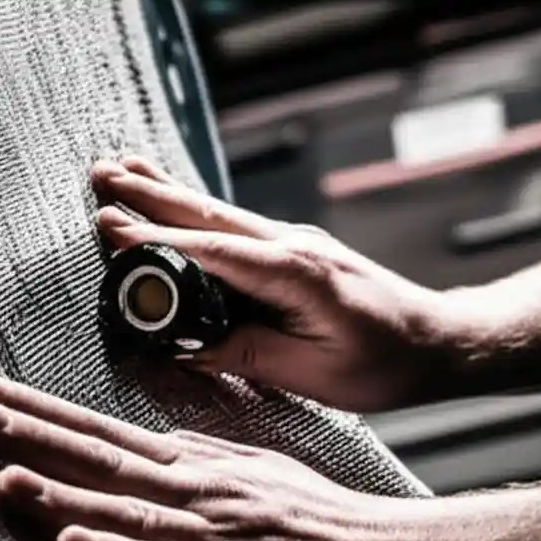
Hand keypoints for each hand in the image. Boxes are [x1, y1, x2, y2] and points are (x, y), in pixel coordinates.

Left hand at [0, 373, 445, 540]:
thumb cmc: (329, 527)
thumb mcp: (255, 475)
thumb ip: (199, 466)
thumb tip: (152, 450)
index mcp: (196, 466)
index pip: (102, 434)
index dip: (39, 414)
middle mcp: (195, 490)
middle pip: (98, 459)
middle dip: (26, 434)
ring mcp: (212, 535)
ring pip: (122, 509)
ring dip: (57, 493)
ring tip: (1, 477)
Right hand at [92, 157, 467, 411]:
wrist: (440, 341)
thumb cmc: (385, 365)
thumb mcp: (312, 373)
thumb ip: (247, 355)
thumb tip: (187, 349)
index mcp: (293, 274)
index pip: (209, 253)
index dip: (156, 241)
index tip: (109, 228)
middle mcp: (291, 245)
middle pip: (207, 215)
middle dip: (150, 194)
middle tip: (99, 173)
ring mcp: (294, 242)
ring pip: (218, 213)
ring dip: (167, 191)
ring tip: (121, 167)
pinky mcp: (295, 251)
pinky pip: (233, 226)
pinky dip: (195, 210)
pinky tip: (174, 200)